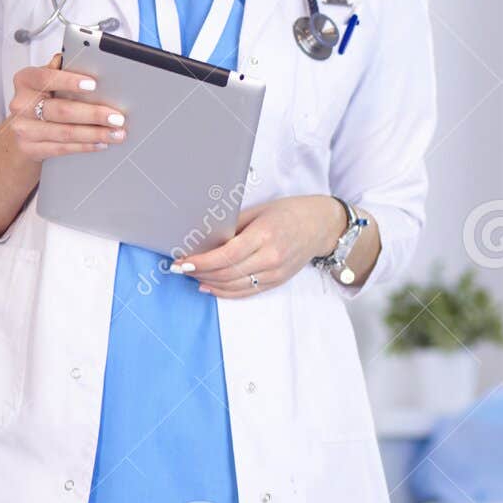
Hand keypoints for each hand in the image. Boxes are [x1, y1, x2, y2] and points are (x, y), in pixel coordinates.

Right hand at [5, 53, 127, 162]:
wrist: (24, 127)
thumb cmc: (44, 98)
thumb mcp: (51, 80)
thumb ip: (66, 70)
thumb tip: (89, 60)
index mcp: (26, 80)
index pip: (46, 78)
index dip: (69, 81)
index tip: (93, 85)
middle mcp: (21, 104)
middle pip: (61, 110)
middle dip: (93, 114)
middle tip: (117, 117)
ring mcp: (23, 128)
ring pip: (64, 132)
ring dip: (95, 134)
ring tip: (116, 133)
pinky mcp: (29, 147)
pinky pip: (61, 148)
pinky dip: (84, 146)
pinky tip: (100, 143)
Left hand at [173, 196, 345, 298]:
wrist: (321, 225)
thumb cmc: (290, 212)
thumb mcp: (260, 210)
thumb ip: (234, 225)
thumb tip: (204, 238)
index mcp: (265, 235)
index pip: (226, 255)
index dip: (200, 262)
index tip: (182, 262)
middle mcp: (271, 257)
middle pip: (227, 273)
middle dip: (200, 272)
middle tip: (181, 268)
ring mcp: (276, 272)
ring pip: (234, 286)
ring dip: (209, 282)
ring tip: (192, 276)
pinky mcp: (277, 281)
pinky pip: (246, 292)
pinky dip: (225, 292)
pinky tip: (209, 286)